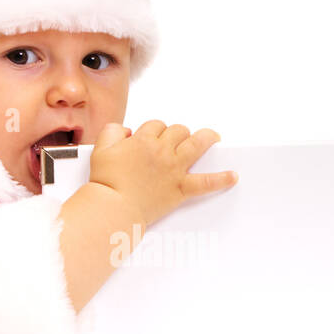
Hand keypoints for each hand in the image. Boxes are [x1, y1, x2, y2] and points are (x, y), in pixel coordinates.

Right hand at [87, 120, 238, 227]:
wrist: (112, 208)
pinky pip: (206, 182)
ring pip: (197, 144)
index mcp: (143, 140)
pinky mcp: (180, 189)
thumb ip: (112, 131)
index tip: (152, 138)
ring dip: (208, 139)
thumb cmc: (105, 182)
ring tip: (215, 139)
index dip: (154, 130)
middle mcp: (162, 151)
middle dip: (177, 133)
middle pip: (178, 131)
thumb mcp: (100, 149)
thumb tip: (125, 131)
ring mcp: (174, 170)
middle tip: (176, 141)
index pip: (156, 125)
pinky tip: (233, 176)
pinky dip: (221, 179)